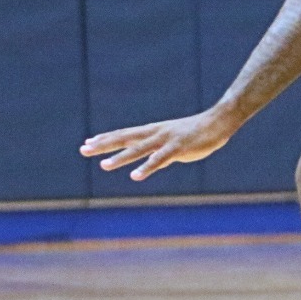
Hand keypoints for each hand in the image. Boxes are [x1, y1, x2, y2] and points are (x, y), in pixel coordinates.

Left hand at [81, 109, 234, 181]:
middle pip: (123, 139)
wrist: (217, 123)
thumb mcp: (173, 145)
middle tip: (83, 149)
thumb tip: (153, 163)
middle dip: (103, 145)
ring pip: (138, 150)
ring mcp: (164, 140)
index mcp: (151, 132)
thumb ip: (161, 154)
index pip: (123, 134)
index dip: (105, 139)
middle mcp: (153, 133)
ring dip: (120, 158)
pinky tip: (134, 176)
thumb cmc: (196, 134)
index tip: (87, 143)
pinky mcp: (177, 148)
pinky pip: (159, 160)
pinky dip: (146, 168)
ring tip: (103, 165)